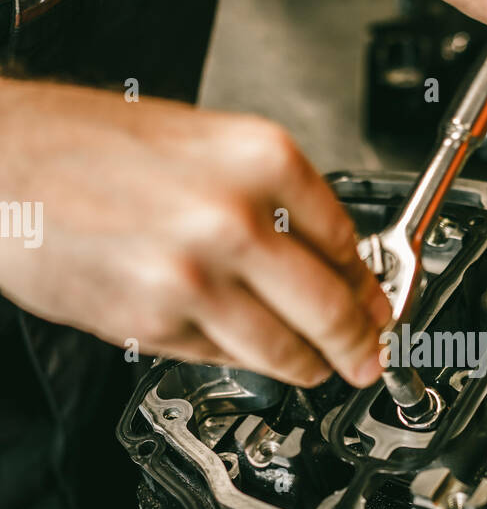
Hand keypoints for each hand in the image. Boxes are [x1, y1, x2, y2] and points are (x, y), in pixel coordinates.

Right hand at [0, 81, 389, 386]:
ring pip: (287, 349)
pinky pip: (222, 357)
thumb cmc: (86, 145)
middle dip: (360, 343)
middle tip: (368, 357)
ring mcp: (198, 275)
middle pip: (334, 307)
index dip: (370, 284)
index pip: (348, 240)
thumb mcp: (201, 141)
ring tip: (316, 367)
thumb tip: (328, 256)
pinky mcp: (157, 321)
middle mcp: (238, 216)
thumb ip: (269, 197)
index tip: (377, 302)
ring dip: (309, 366)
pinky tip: (233, 343)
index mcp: (260, 157)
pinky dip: (237, 358)